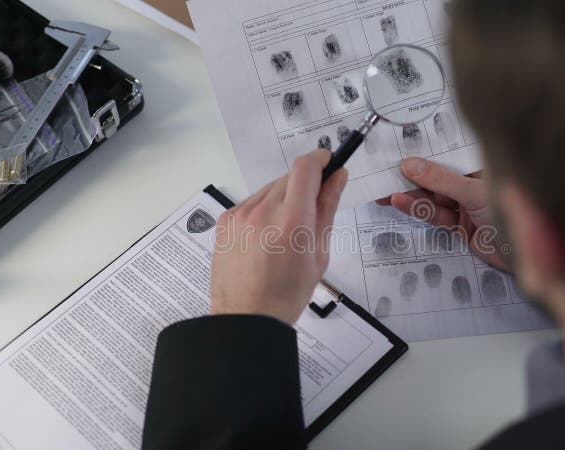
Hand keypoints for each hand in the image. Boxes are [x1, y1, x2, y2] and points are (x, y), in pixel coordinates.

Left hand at [210, 149, 347, 323]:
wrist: (248, 316)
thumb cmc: (288, 292)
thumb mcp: (319, 252)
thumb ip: (328, 208)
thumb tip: (338, 177)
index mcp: (293, 219)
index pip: (306, 167)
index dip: (320, 159)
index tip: (328, 162)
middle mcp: (263, 210)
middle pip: (289, 177)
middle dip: (304, 186)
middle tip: (310, 212)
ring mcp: (240, 214)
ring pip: (270, 189)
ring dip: (282, 199)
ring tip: (284, 233)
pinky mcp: (226, 220)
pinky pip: (251, 203)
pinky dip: (263, 211)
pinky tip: (266, 237)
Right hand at [378, 157, 509, 270]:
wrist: (527, 255)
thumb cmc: (512, 214)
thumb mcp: (473, 192)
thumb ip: (441, 180)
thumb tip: (411, 165)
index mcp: (482, 167)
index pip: (450, 155)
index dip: (426, 152)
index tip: (401, 149)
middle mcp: (474, 184)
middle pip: (437, 177)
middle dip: (412, 176)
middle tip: (385, 173)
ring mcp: (467, 206)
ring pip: (433, 197)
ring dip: (410, 194)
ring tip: (386, 190)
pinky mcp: (461, 226)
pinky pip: (435, 215)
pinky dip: (417, 209)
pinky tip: (400, 202)